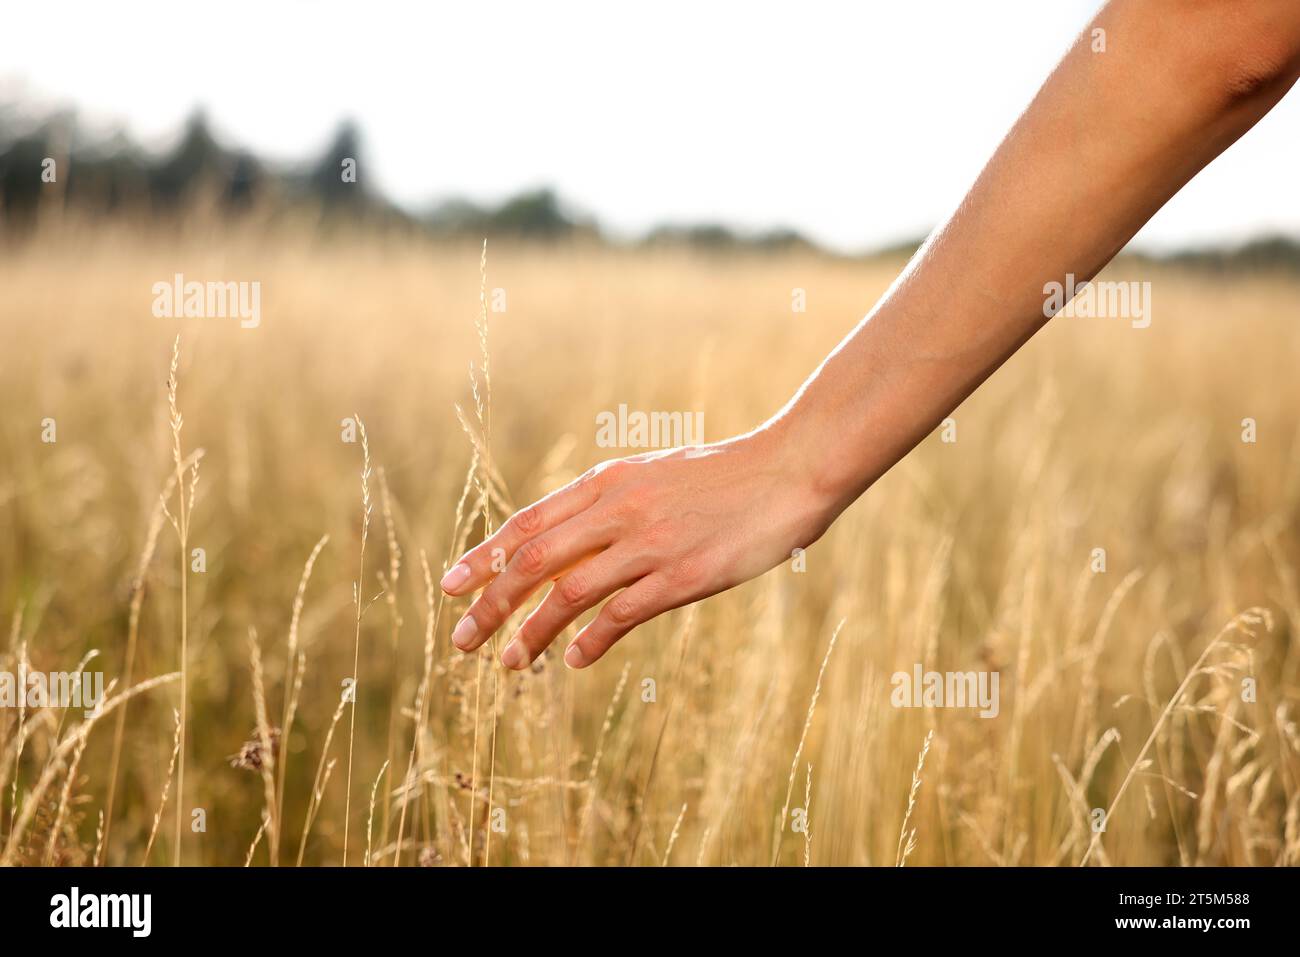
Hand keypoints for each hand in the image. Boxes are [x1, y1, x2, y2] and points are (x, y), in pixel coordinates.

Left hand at [439, 428, 834, 669]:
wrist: (788, 470)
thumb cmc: (722, 477)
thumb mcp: (654, 475)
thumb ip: (609, 504)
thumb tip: (565, 539)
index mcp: (608, 482)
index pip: (529, 522)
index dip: (485, 556)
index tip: (450, 585)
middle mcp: (619, 510)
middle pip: (534, 559)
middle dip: (490, 601)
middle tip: (461, 639)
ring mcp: (650, 544)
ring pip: (569, 592)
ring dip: (531, 630)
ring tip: (507, 662)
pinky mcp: (683, 576)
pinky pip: (622, 614)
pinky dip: (591, 640)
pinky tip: (572, 660)